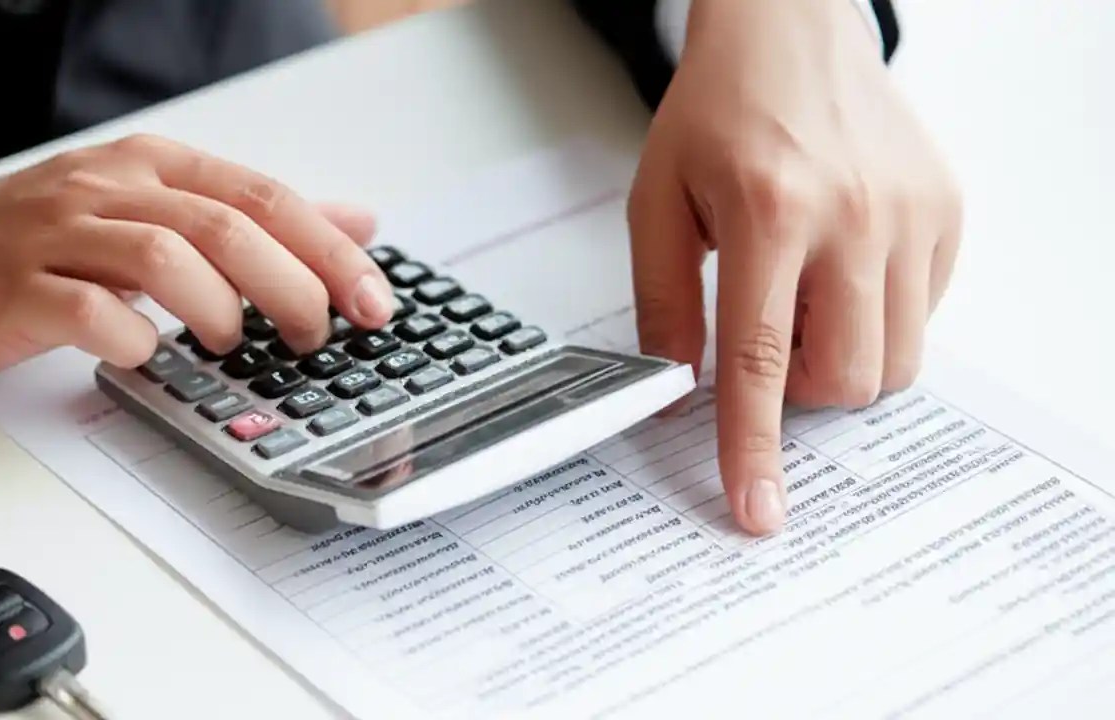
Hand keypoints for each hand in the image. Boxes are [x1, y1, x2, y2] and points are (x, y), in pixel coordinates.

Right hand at [0, 134, 393, 379]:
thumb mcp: (162, 208)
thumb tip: (355, 223)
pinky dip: (132, 338)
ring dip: (218, 310)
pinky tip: (148, 354)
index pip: (266, 198)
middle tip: (315, 334)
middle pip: (226, 227)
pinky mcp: (18, 287)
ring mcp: (61, 234)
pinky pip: (86, 310)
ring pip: (163, 256)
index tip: (375, 303)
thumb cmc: (54, 239)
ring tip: (231, 343)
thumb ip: (256, 217)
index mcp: (158, 166)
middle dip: (291, 286)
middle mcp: (114, 188)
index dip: (330, 252)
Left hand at [628, 0, 962, 534]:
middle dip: (800, 392)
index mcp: (769, 213)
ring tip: (804, 296)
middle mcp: (855, 215)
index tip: (756, 508)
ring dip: (841, 359)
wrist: (789, 36)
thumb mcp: (658, 203)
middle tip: (767, 334)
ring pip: (894, 361)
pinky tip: (842, 268)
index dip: (753, 446)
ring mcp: (913, 214)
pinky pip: (923, 315)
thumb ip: (662, 303)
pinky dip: (877, 318)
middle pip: (844, 378)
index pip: (758, 361)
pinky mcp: (947, 211)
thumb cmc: (718, 114)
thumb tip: (675, 391)